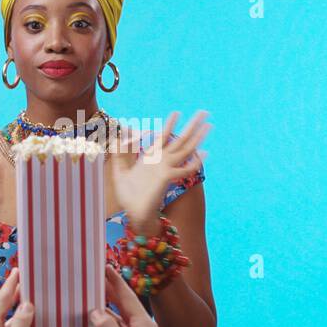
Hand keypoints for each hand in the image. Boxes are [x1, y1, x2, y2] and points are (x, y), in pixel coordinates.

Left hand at [0, 268, 33, 326]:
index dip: (10, 285)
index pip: (1, 301)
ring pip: (5, 323)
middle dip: (13, 297)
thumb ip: (22, 322)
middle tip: (24, 283)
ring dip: (16, 313)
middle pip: (2, 310)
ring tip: (29, 304)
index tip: (17, 271)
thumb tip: (27, 305)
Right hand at [89, 264, 162, 326]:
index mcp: (143, 322)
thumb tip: (94, 313)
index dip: (116, 281)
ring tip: (85, 302)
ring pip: (112, 322)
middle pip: (120, 307)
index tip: (107, 268)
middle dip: (107, 295)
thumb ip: (106, 325)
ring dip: (99, 315)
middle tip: (94, 280)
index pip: (127, 296)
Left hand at [110, 110, 210, 234]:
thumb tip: (118, 140)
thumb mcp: (120, 171)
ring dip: (198, 137)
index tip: (177, 112)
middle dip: (192, 125)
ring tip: (209, 125)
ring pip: (186, 149)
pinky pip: (185, 169)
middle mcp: (162, 161)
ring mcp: (167, 168)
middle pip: (181, 139)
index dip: (170, 125)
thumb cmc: (128, 195)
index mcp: (152, 158)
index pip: (164, 136)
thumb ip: (119, 154)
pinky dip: (194, 162)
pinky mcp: (167, 177)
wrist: (135, 213)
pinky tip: (203, 153)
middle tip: (204, 113)